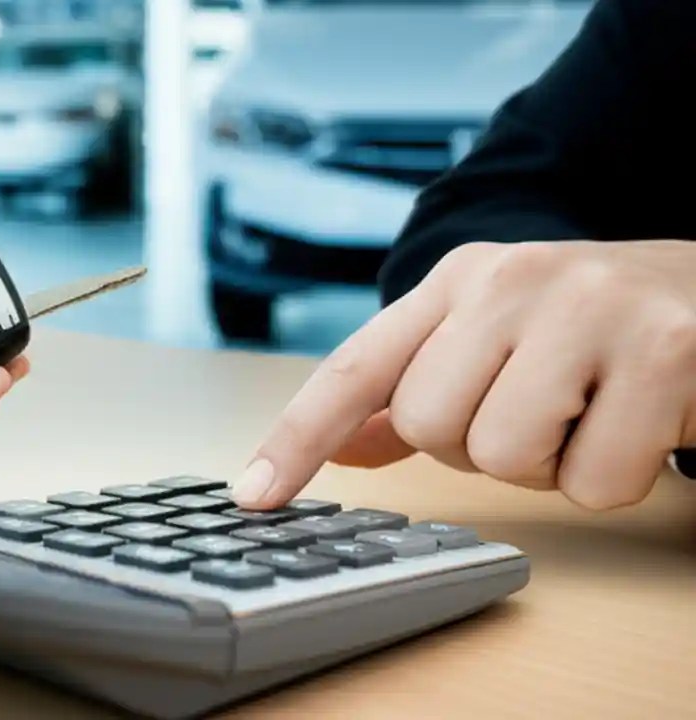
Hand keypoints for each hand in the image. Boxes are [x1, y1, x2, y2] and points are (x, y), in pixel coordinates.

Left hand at [234, 240, 695, 510]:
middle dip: (479, 445)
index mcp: (457, 279)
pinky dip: (612, 476)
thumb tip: (344, 443)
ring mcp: (589, 308)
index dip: (296, 436)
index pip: (355, 367)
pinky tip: (635, 421)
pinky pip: (593, 481)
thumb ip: (415, 388)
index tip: (254, 495)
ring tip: (587, 410)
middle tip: (538, 408)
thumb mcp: (494, 339)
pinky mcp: (664, 351)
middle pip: (428, 425)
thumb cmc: (590, 329)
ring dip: (547, 463)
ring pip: (504, 456)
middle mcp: (510, 280)